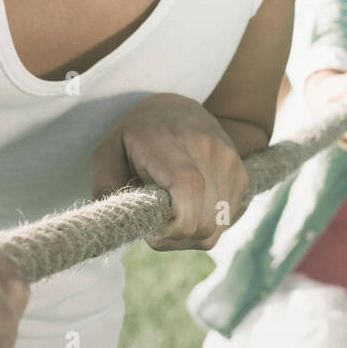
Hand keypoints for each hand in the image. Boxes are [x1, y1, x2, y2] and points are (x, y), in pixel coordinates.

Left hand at [90, 93, 247, 250]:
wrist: (178, 108)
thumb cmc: (135, 136)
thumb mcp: (107, 154)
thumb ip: (106, 189)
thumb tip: (121, 225)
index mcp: (166, 141)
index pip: (188, 186)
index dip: (175, 224)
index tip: (152, 232)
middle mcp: (206, 148)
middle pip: (203, 221)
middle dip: (174, 238)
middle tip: (154, 227)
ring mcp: (229, 161)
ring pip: (214, 229)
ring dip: (188, 236)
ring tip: (169, 217)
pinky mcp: (241, 174)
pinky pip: (224, 222)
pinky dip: (204, 228)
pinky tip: (188, 209)